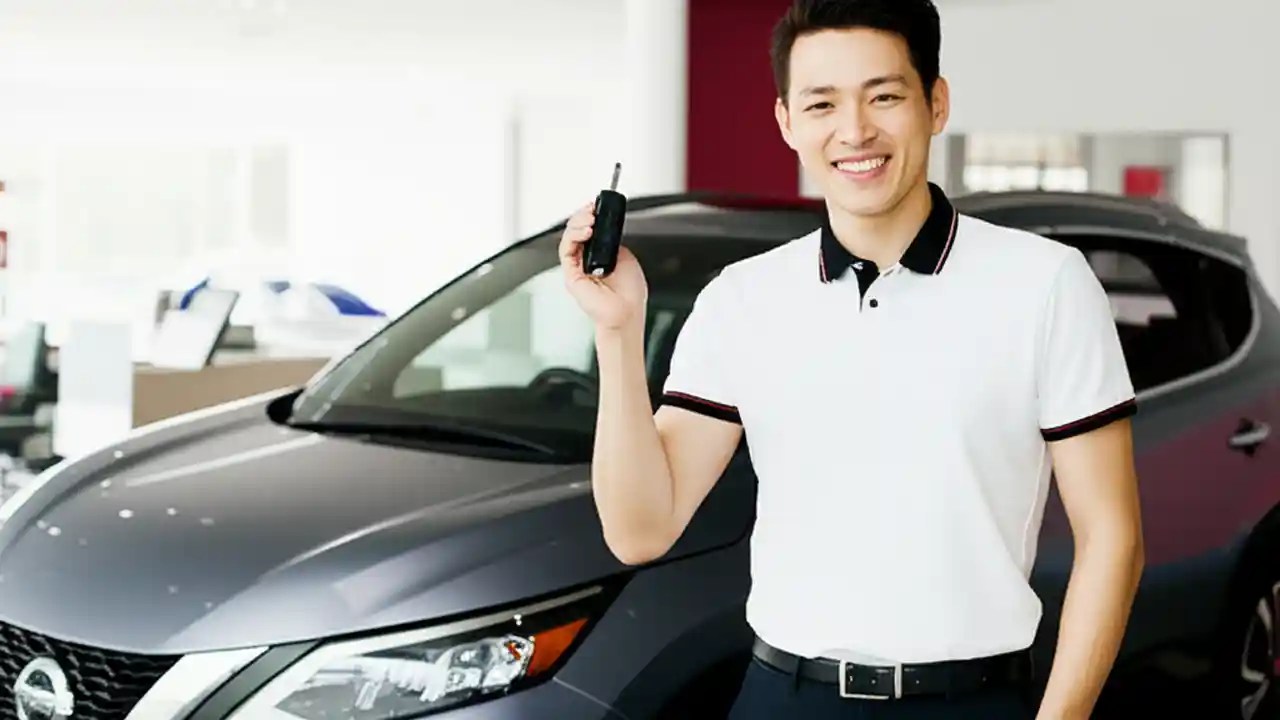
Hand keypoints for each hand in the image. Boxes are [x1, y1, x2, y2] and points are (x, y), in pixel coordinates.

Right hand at [558, 200, 647, 331]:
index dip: (590, 216)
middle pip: (576, 230)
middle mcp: (586, 261)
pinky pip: (566, 250)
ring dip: (578, 224)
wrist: (627, 311)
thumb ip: (613, 242)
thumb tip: (607, 228)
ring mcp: (577, 267)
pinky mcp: (571, 275)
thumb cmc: (629, 293)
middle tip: (592, 211)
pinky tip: (586, 232)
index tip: (596, 207)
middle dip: (583, 216)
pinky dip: (573, 237)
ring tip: (590, 221)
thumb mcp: (625, 256)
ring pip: (569, 237)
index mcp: (599, 255)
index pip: (588, 230)